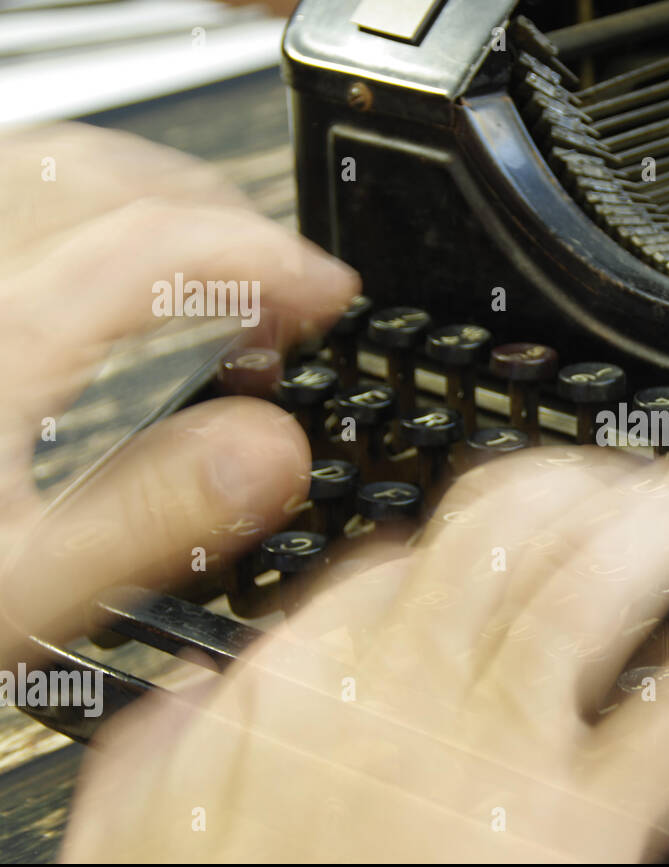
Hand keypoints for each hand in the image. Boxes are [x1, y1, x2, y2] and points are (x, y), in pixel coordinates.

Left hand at [0, 122, 356, 661]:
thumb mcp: (17, 589)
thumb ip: (155, 516)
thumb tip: (273, 453)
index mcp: (1, 342)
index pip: (165, 244)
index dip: (271, 259)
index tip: (330, 295)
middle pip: (104, 178)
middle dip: (216, 212)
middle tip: (274, 278)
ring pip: (42, 169)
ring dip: (142, 199)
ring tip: (199, 262)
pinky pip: (7, 209)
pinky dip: (74, 220)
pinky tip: (88, 280)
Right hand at [63, 427, 668, 860]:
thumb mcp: (155, 827)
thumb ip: (179, 748)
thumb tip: (195, 700)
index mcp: (310, 678)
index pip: (402, 559)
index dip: (471, 527)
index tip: (512, 520)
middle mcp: (416, 684)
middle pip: (513, 536)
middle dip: (586, 480)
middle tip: (639, 456)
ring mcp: (510, 744)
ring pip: (603, 588)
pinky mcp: (588, 819)